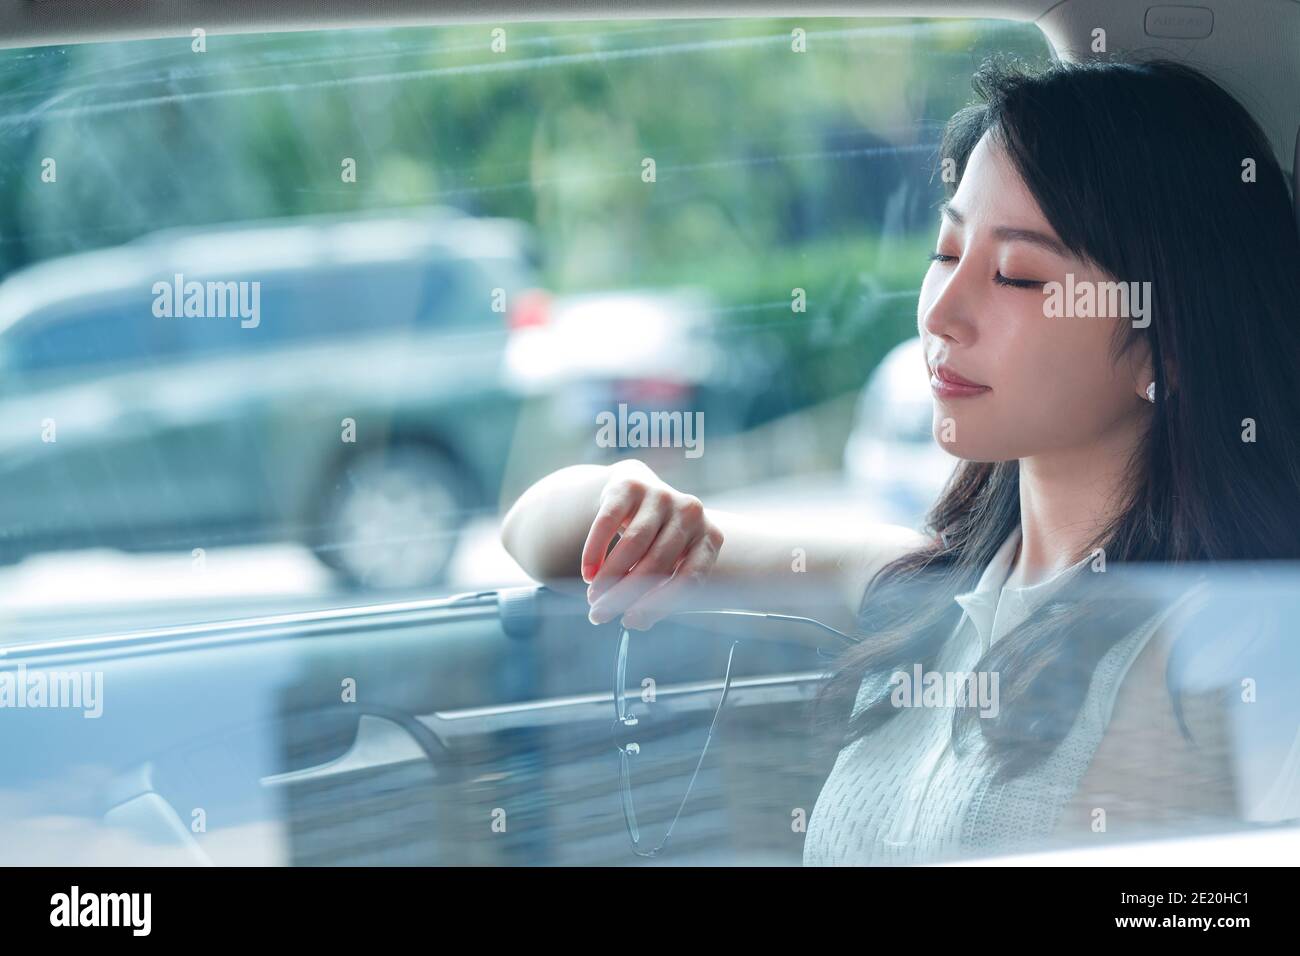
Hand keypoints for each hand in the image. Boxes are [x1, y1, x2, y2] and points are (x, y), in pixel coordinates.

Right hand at [581, 461, 723, 629]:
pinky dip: (595, 551)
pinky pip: (609, 522)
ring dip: (610, 576)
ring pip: (634, 543)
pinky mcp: (632, 484)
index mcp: (710, 537)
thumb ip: (658, 592)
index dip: (660, 604)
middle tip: (601, 614)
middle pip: (658, 562)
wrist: (636, 489)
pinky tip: (588, 572)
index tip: (631, 621)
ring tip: (593, 597)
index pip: (689, 578)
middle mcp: (691, 513)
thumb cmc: (655, 538)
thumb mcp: (668, 562)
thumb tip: (637, 622)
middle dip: (626, 593)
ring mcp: (663, 495)